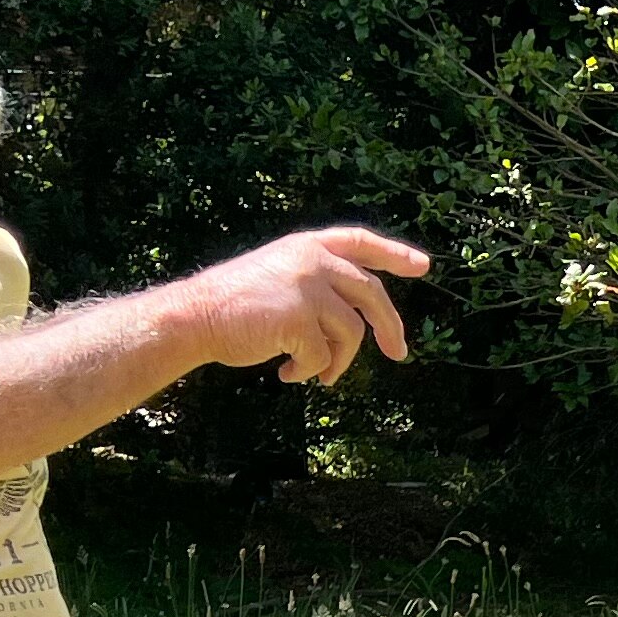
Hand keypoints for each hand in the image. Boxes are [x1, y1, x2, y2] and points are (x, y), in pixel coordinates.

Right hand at [173, 225, 430, 385]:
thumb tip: (357, 319)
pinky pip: (324, 356)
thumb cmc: (232, 306)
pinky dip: (310, 372)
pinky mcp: (301, 318)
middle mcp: (312, 260)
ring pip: (350, 333)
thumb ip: (317, 284)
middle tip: (399, 353)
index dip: (393, 254)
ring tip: (315, 374)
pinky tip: (288, 374)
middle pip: (371, 294)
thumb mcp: (279, 277)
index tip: (422, 266)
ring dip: (337, 362)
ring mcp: (308, 287)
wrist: (194, 316)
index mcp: (307, 246)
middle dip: (389, 327)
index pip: (359, 242)